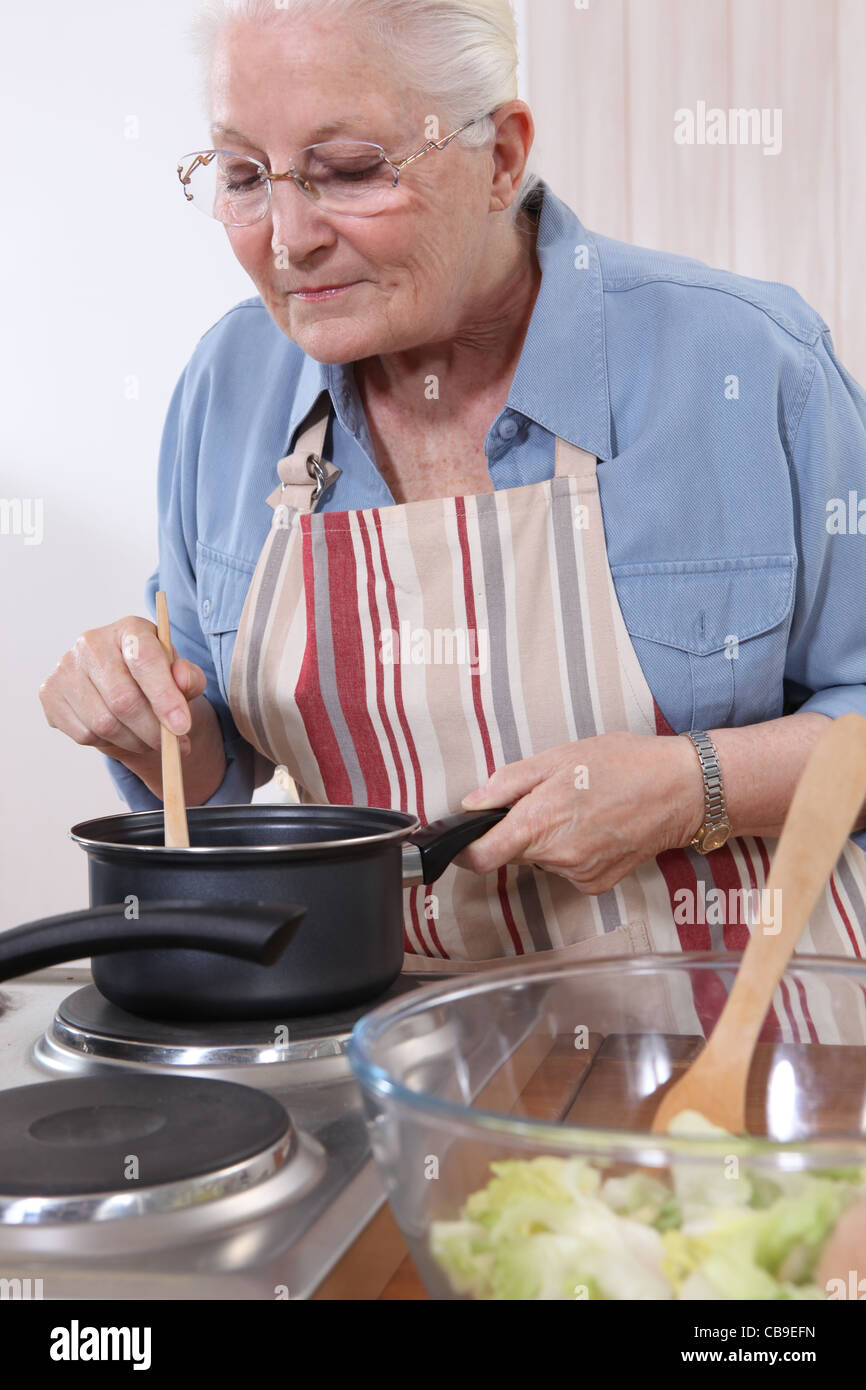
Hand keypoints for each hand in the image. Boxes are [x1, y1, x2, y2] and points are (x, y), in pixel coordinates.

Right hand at [39, 615, 206, 765]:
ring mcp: (66, 667)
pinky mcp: (50, 693)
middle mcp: (91, 642)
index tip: (182, 726)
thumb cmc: (153, 678)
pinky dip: (109, 743)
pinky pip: (83, 733)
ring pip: (104, 723)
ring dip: (134, 741)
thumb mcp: (179, 674)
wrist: (120, 685)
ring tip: (150, 740)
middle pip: (123, 699)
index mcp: (129, 630)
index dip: (165, 697)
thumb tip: (183, 682)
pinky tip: (122, 734)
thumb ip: (189, 678)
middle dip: (153, 730)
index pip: (145, 660)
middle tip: (172, 745)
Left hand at [457, 733, 704, 893]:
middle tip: (548, 798)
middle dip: (517, 830)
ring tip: (581, 808)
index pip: (480, 857)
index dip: (465, 849)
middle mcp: (555, 856)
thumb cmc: (624, 764)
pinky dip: (571, 852)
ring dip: (547, 839)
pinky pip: (566, 869)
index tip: (464, 838)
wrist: (681, 790)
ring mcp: (577, 875)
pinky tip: (596, 827)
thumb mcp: (559, 757)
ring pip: (540, 860)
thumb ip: (508, 783)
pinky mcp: (596, 885)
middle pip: (511, 854)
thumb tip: (472, 803)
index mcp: (539, 822)